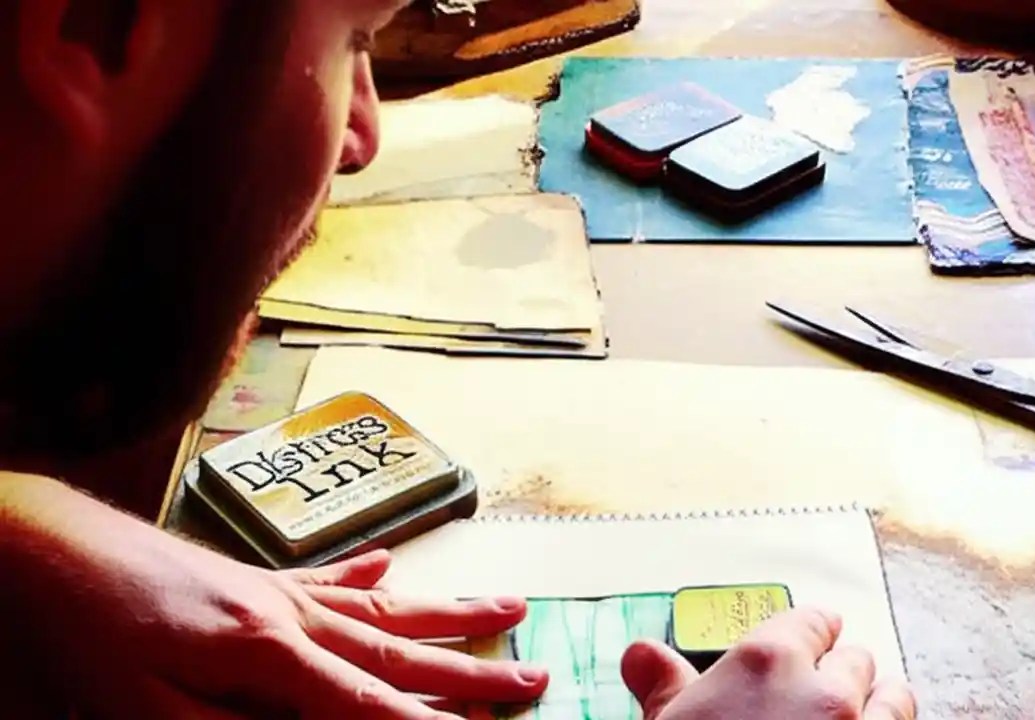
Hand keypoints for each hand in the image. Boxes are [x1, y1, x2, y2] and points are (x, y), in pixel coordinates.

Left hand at [0, 475, 547, 718]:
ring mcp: (275, 590)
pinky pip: (326, 578)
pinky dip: (367, 575)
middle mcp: (290, 615)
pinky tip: (391, 564)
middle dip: (470, 668)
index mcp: (270, 654)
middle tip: (536, 674)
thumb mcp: (151, 712)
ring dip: (445, 613)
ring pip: (380, 606)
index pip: (371, 703)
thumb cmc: (91, 638)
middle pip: (397, 648)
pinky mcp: (250, 578)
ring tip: (507, 605)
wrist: (45, 549)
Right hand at [622, 607, 915, 719]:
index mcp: (765, 662)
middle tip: (814, 699)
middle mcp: (822, 688)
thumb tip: (643, 656)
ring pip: (892, 694)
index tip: (808, 641)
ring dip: (878, 701)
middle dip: (836, 676)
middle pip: (853, 658)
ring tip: (856, 717)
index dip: (808, 634)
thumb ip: (666, 685)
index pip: (811, 621)